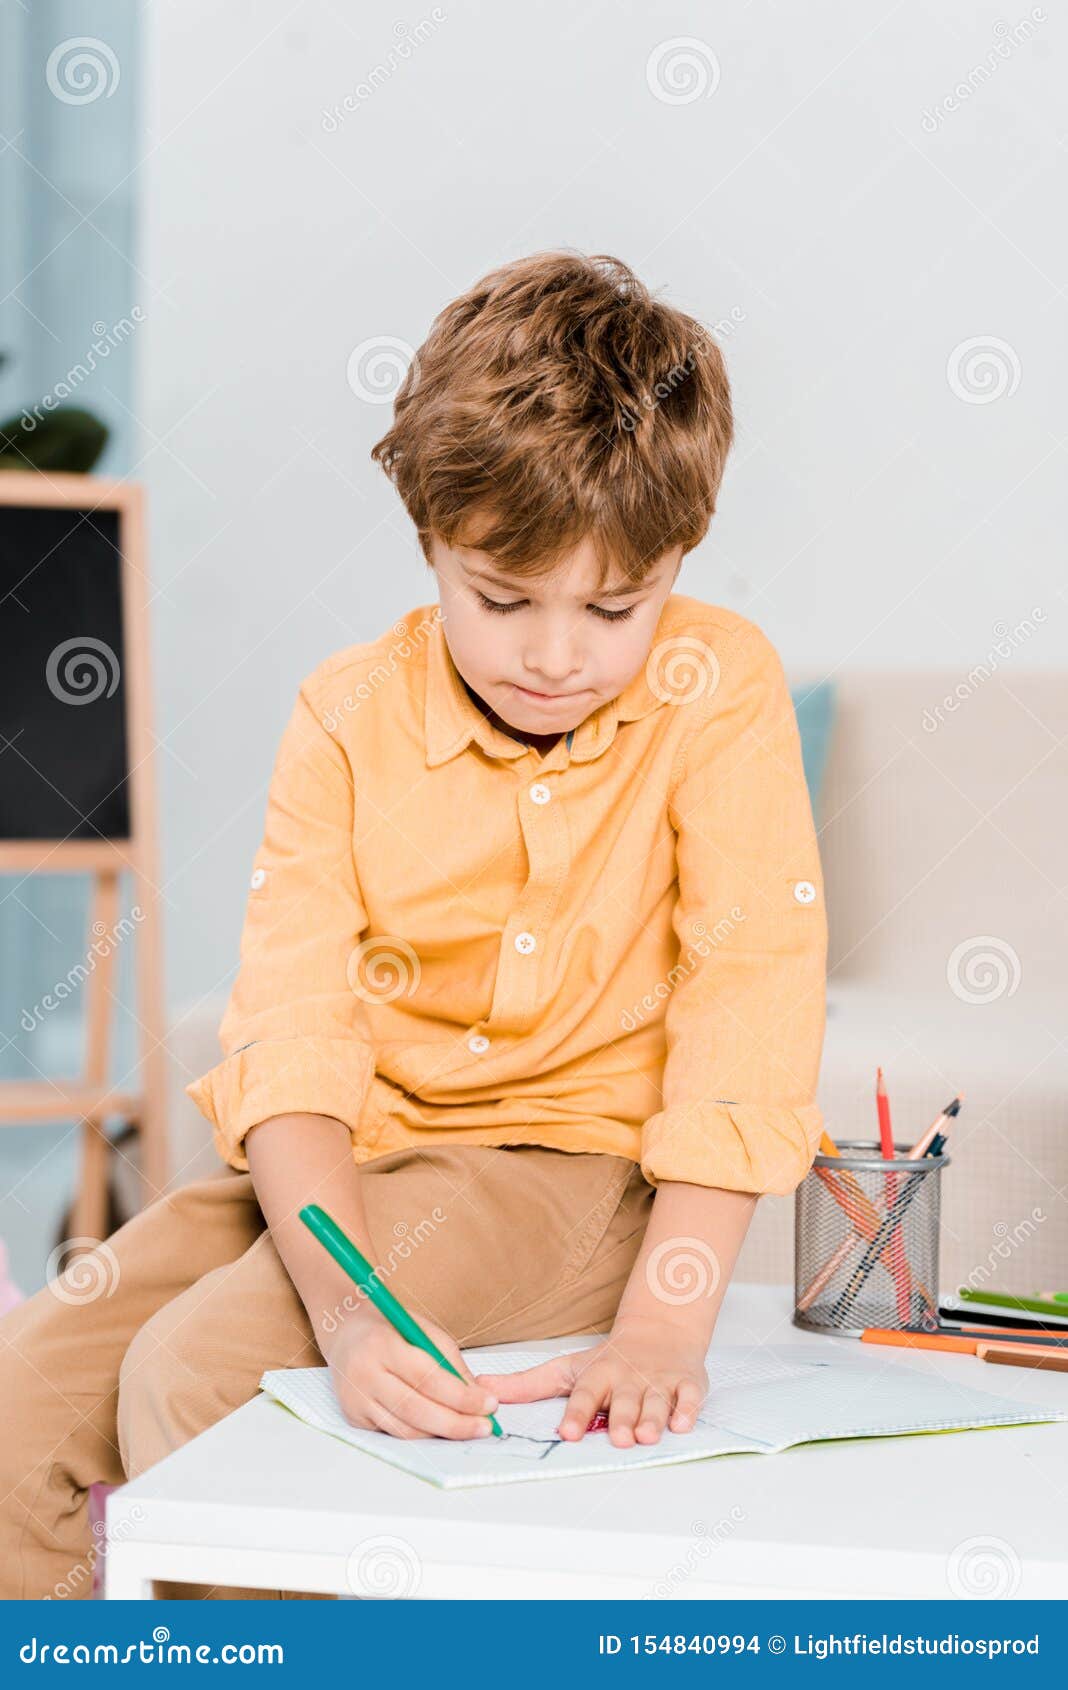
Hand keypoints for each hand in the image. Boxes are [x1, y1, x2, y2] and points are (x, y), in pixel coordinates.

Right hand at [324, 1306, 498, 1439]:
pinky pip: (393, 1432)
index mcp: (382, 1344)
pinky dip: (420, 1433)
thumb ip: (449, 1361)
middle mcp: (364, 1374)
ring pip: (405, 1429)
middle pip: (416, 1409)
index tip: (489, 1404)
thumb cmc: (388, 1327)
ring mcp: (355, 1399)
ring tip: (468, 1429)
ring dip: (441, 1433)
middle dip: (456, 1423)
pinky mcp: (353, 1417)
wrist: (344, 1330)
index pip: (428, 1377)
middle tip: (485, 1426)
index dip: (461, 1396)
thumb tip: (477, 1395)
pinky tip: (440, 1429)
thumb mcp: (421, 1329)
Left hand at [475, 1315, 708, 1447]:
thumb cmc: (608, 1360)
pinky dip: (688, 1409)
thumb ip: (526, 1384)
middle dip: (621, 1419)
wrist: (659, 1331)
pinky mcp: (686, 1383)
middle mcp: (628, 1378)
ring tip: (646, 1436)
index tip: (568, 1433)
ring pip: (655, 1401)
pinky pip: (689, 1396)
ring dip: (652, 1418)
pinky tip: (684, 1424)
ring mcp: (658, 1381)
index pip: (584, 1395)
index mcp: (598, 1375)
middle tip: (618, 1438)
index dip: (577, 1414)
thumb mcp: (566, 1368)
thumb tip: (480, 1388)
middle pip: (623, 1401)